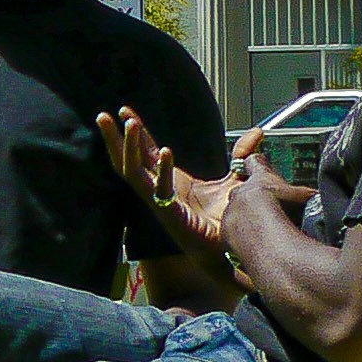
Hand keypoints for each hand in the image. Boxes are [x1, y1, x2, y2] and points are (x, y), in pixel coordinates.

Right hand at [106, 107, 237, 254]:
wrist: (232, 251)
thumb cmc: (228, 220)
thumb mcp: (236, 180)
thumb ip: (241, 156)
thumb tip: (257, 132)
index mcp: (169, 181)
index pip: (145, 152)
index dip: (136, 132)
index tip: (126, 110)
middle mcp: (158, 190)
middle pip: (128, 160)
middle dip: (115, 138)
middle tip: (104, 115)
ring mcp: (160, 202)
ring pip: (132, 172)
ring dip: (127, 147)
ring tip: (127, 124)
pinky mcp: (169, 214)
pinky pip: (158, 189)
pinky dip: (162, 170)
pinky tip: (165, 151)